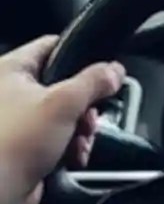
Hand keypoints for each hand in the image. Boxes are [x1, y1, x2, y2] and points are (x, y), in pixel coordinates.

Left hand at [0, 36, 125, 203]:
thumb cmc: (12, 142)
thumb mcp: (64, 102)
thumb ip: (94, 81)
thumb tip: (114, 70)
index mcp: (9, 70)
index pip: (51, 46)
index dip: (81, 55)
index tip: (103, 71)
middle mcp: (9, 92)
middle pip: (64, 85)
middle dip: (85, 106)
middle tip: (89, 117)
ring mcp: (17, 121)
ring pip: (65, 115)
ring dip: (80, 130)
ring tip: (80, 143)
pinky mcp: (24, 147)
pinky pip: (58, 139)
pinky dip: (70, 148)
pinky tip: (72, 157)